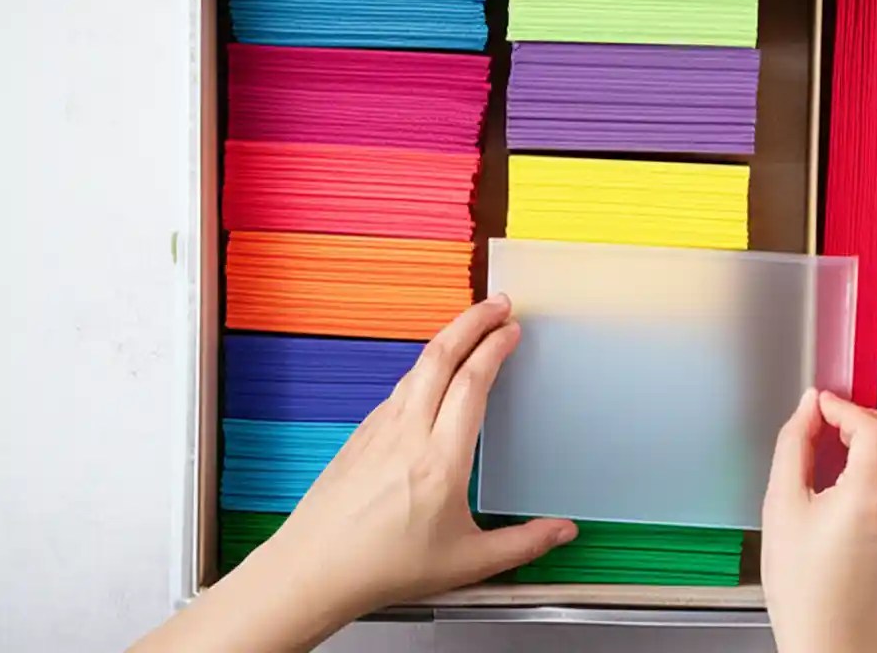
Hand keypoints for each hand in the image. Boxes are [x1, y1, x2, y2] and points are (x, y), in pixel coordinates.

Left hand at [269, 293, 575, 607]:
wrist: (313, 571)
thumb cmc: (383, 569)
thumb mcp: (467, 563)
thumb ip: (522, 544)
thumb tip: (562, 533)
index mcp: (441, 460)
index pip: (472, 383)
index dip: (495, 348)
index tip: (512, 330)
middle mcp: (408, 435)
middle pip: (441, 356)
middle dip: (472, 321)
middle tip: (497, 304)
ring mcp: (379, 431)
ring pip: (416, 368)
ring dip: (446, 340)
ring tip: (470, 330)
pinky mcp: (360, 437)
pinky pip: (397, 391)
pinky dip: (422, 369)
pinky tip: (431, 376)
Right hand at [761, 390, 876, 652]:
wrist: (832, 648)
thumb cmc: (804, 593)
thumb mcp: (781, 508)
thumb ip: (794, 447)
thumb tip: (806, 409)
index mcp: (870, 496)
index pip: (872, 426)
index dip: (844, 406)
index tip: (821, 404)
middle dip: (873, 416)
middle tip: (838, 418)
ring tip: (844, 448)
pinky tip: (856, 482)